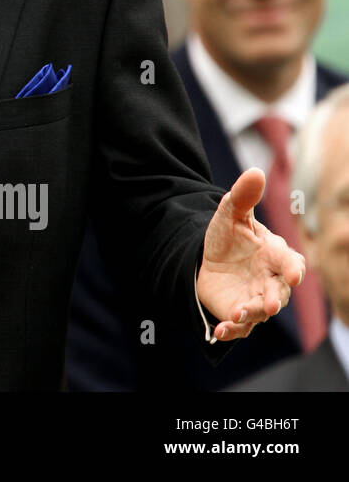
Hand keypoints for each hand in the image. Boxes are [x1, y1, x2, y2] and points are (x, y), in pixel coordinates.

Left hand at [196, 168, 305, 341]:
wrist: (208, 258)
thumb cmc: (230, 236)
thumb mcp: (231, 213)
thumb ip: (243, 196)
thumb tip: (255, 171)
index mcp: (274, 255)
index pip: (290, 263)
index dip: (292, 269)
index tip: (292, 274)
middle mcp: (270, 280)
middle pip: (277, 293)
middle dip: (272, 299)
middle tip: (267, 305)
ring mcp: (255, 298)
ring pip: (259, 312)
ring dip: (250, 315)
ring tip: (237, 314)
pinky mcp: (239, 312)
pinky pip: (239, 326)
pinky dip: (231, 330)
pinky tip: (219, 331)